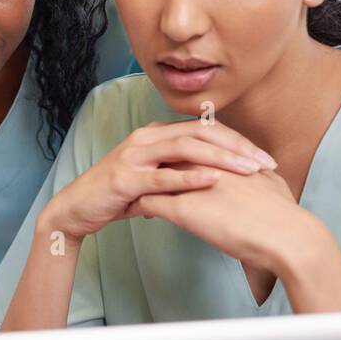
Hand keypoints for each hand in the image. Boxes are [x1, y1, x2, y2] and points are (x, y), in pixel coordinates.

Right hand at [40, 119, 276, 243]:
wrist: (75, 210)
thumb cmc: (116, 196)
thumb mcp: (152, 179)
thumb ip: (178, 172)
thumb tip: (214, 177)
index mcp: (155, 135)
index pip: (203, 129)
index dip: (236, 141)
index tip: (263, 157)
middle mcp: (146, 139)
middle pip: (199, 133)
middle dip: (236, 146)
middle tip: (264, 161)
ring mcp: (134, 156)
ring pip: (185, 148)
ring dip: (220, 158)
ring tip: (248, 169)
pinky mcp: (125, 178)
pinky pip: (163, 176)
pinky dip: (190, 177)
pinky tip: (214, 180)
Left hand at [126, 164, 317, 273]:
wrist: (286, 236)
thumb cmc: (283, 215)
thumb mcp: (269, 183)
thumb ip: (257, 173)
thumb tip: (261, 172)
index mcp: (222, 156)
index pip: (188, 147)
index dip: (177, 157)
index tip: (169, 167)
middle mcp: (202, 164)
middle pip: (165, 156)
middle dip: (155, 166)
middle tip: (145, 177)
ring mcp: (190, 185)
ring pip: (152, 177)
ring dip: (143, 185)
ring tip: (135, 194)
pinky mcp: (182, 209)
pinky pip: (148, 203)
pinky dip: (141, 207)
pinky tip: (139, 214)